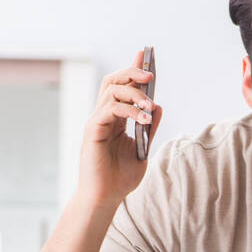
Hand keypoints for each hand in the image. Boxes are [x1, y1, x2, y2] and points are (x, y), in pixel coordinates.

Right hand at [78, 49, 161, 207]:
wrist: (105, 199)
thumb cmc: (120, 179)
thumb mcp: (142, 150)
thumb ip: (149, 128)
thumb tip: (158, 105)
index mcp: (114, 119)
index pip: (122, 87)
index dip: (133, 69)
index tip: (146, 53)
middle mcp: (103, 116)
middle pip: (113, 81)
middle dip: (132, 72)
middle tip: (151, 74)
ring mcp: (96, 122)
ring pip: (111, 90)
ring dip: (134, 93)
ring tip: (149, 105)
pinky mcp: (92, 130)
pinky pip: (110, 109)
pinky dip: (129, 110)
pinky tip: (143, 119)